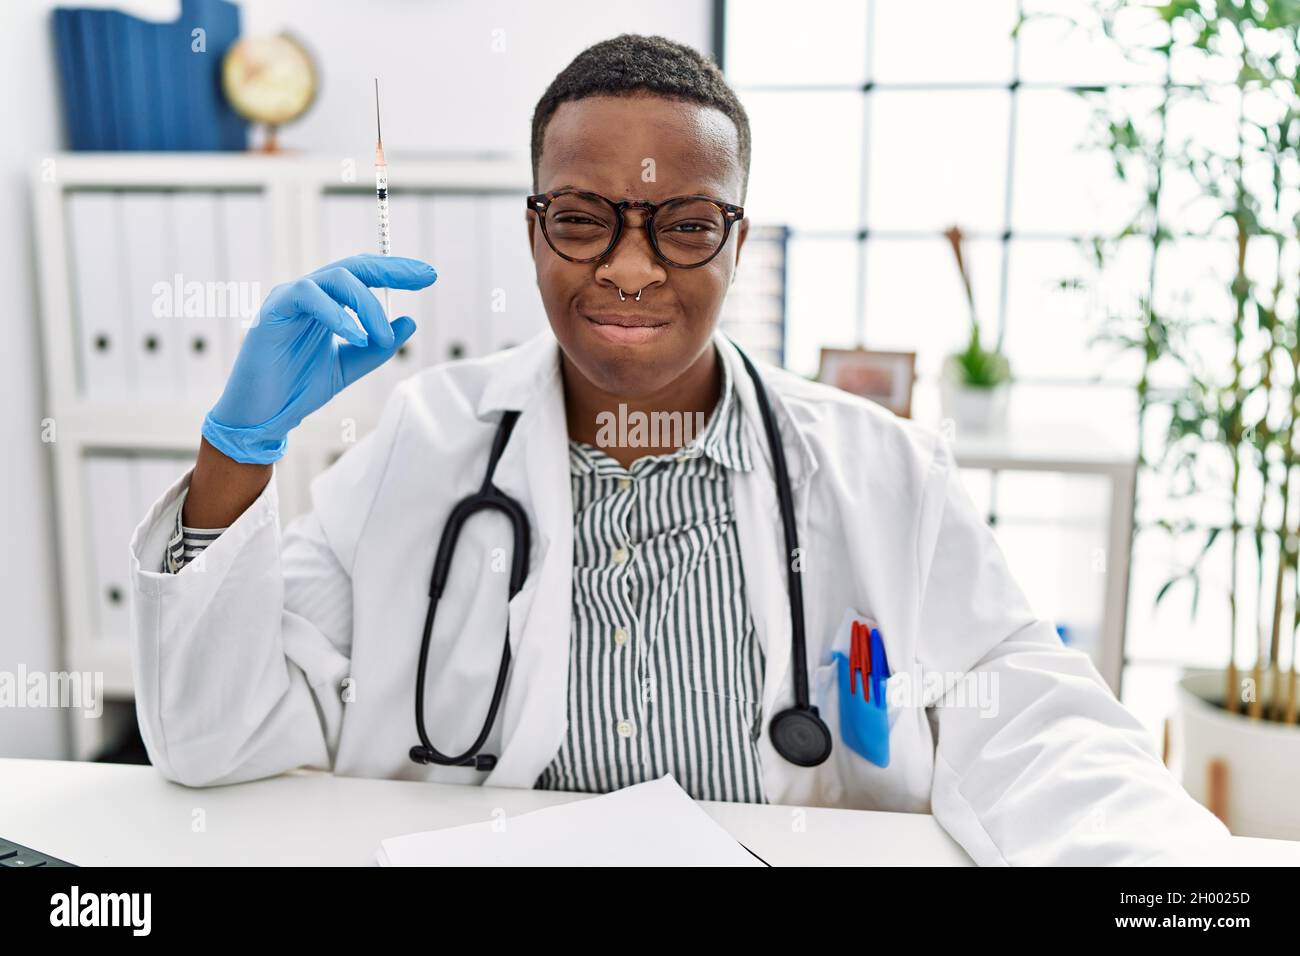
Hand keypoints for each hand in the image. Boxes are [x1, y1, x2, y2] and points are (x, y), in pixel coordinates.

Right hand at [201, 254, 437, 463]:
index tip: (428, 276)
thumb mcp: (350, 366)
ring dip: (367, 305)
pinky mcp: (273, 311)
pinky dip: (337, 314)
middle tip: (423, 276)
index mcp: (327, 304)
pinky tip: (356, 337)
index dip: (396, 271)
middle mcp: (309, 294)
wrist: (264, 415)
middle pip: (354, 267)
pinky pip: (308, 296)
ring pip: (336, 279)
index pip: (364, 276)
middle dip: (392, 269)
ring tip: (381, 337)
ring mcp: (289, 299)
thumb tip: (408, 320)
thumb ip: (378, 347)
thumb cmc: (298, 388)